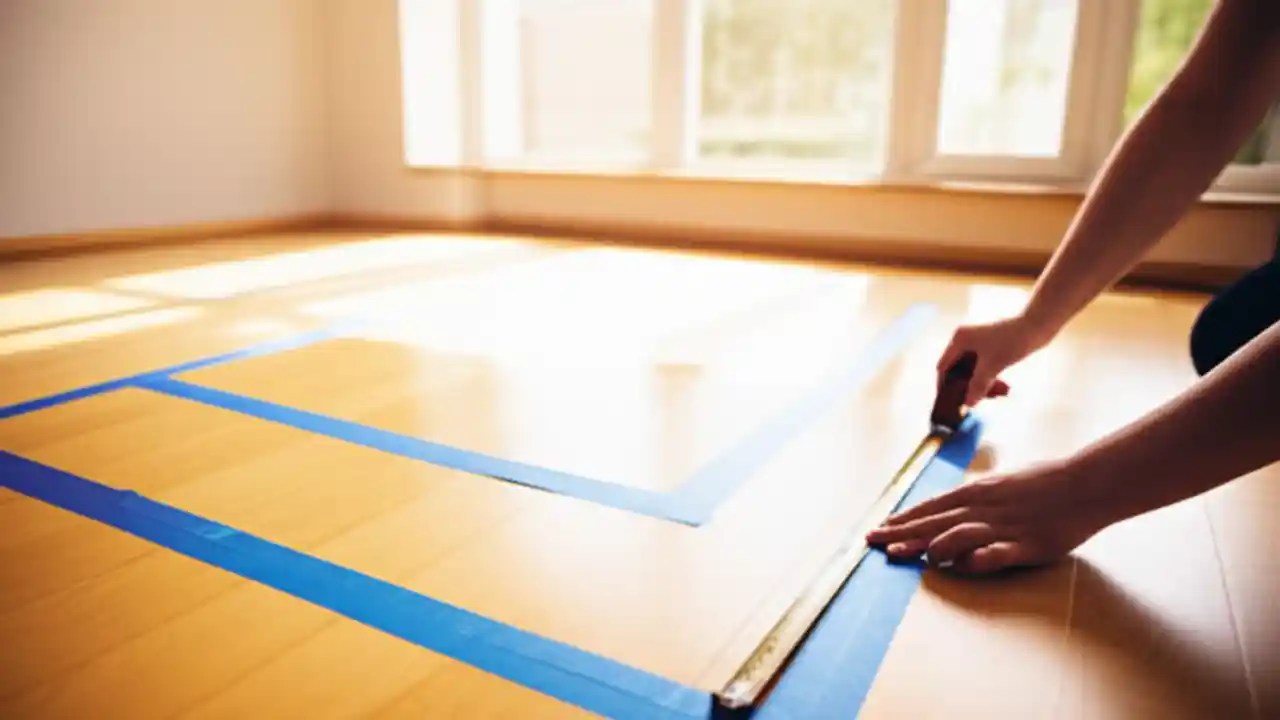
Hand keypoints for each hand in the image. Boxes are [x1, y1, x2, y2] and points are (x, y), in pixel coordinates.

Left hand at [865, 459, 1113, 573]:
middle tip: (873, 543)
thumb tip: (948, 512)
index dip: (903, 519)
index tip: (879, 528)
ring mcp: (1003, 526)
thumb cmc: (1044, 482)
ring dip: (927, 546)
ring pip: (956, 535)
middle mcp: (983, 507)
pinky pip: (994, 554)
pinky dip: (974, 560)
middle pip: (934, 521)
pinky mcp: (1025, 545)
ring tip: (903, 556)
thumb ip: (974, 500)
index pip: (930, 506)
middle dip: (901, 533)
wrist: (1085, 483)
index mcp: (977, 491)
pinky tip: (956, 567)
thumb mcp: (1001, 484)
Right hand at [938, 315, 1052, 406]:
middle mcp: (965, 340)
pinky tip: (999, 388)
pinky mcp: (990, 346)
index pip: (944, 366)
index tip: (950, 401)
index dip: (944, 385)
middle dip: (966, 386)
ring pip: (972, 370)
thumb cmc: (1011, 342)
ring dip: (980, 384)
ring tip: (993, 396)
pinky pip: (983, 366)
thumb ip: (977, 386)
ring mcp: (978, 343)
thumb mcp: (992, 366)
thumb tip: (968, 404)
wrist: (1037, 327)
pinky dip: (988, 378)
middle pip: (958, 369)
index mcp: (959, 340)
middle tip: (974, 402)